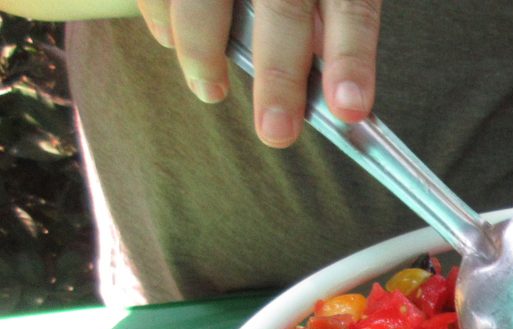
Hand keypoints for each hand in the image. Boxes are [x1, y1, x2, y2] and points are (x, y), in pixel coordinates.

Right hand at [137, 0, 381, 146]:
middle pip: (283, 6)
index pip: (351, 7)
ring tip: (210, 89)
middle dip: (279, 76)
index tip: (348, 110)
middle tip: (276, 131)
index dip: (350, 59)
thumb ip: (324, 13)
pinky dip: (159, 14)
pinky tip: (169, 41)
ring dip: (203, 51)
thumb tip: (324, 81)